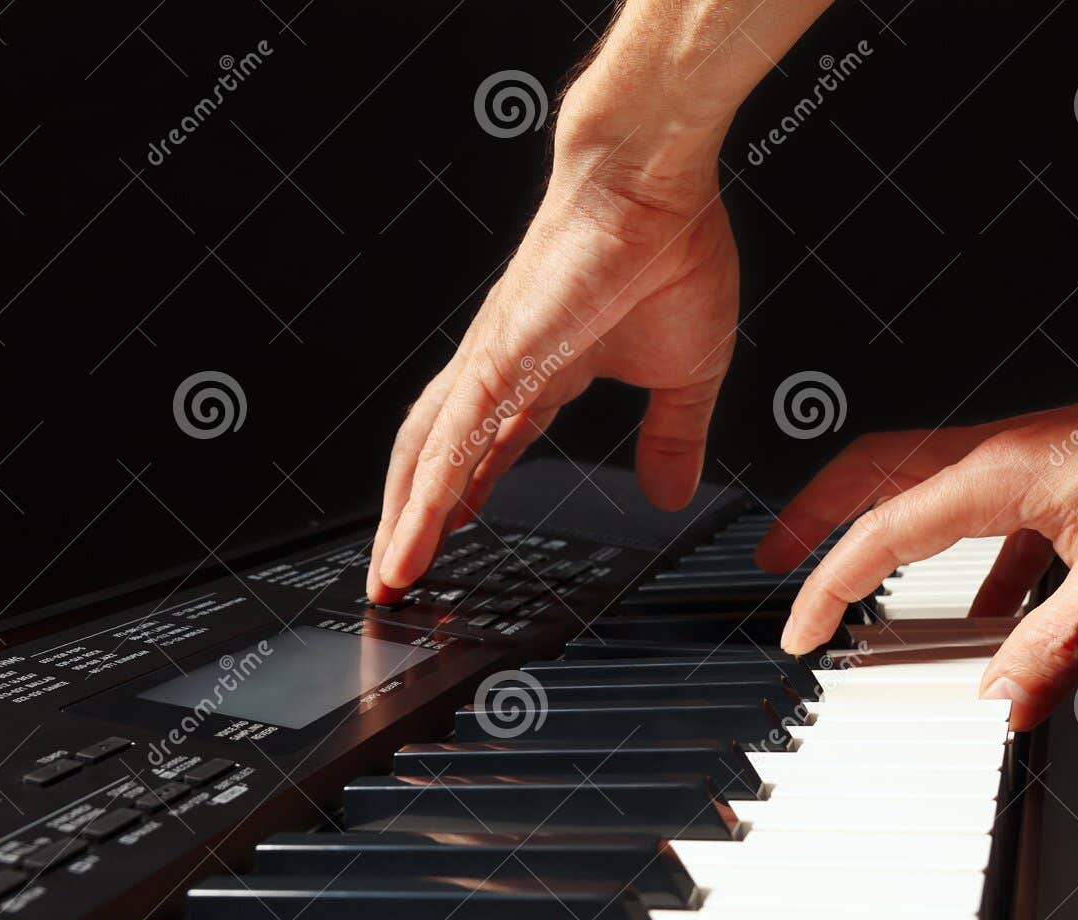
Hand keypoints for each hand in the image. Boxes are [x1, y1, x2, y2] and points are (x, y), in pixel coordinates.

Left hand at [366, 124, 738, 602]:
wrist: (655, 182)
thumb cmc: (670, 251)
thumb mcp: (686, 378)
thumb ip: (674, 438)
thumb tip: (673, 492)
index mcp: (544, 374)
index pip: (485, 448)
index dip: (461, 496)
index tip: (446, 537)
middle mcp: (502, 372)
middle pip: (437, 460)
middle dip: (414, 521)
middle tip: (399, 579)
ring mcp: (492, 366)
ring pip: (427, 456)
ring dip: (404, 520)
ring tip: (391, 578)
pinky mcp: (497, 361)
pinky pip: (452, 439)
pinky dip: (429, 493)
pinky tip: (412, 536)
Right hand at [759, 359, 1077, 728]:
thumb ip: (1057, 644)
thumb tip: (1000, 702)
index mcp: (995, 476)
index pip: (882, 534)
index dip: (828, 586)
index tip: (799, 630)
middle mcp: (994, 457)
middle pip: (868, 477)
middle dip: (811, 521)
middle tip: (773, 564)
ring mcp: (1020, 461)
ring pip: (914, 486)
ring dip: (871, 528)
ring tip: (851, 581)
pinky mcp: (1050, 472)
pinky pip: (976, 514)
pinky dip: (954, 558)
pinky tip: (981, 608)